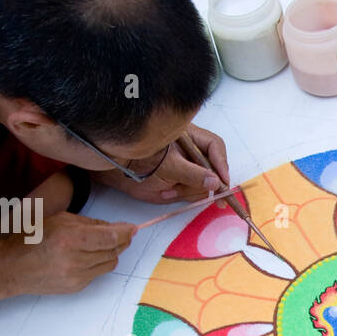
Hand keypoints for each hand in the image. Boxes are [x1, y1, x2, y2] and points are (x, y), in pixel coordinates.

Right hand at [0, 211, 136, 295]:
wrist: (12, 268)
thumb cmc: (32, 240)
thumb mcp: (59, 221)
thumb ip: (89, 223)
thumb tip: (115, 227)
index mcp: (70, 239)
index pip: (110, 238)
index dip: (125, 233)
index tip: (132, 228)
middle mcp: (75, 260)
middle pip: (113, 251)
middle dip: (121, 242)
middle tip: (124, 234)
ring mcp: (77, 276)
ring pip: (109, 264)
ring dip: (111, 252)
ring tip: (104, 244)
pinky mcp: (77, 287)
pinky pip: (98, 273)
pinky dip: (98, 263)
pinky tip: (89, 256)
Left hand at [95, 124, 229, 204]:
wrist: (114, 166)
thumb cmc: (138, 158)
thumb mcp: (167, 165)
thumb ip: (192, 173)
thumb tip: (215, 182)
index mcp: (189, 136)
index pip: (214, 147)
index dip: (221, 164)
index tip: (223, 182)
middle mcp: (190, 150)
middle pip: (212, 167)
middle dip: (206, 183)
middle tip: (212, 199)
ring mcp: (185, 165)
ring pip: (202, 182)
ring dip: (189, 191)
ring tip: (169, 191)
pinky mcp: (179, 179)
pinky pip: (191, 190)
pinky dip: (182, 195)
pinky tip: (167, 192)